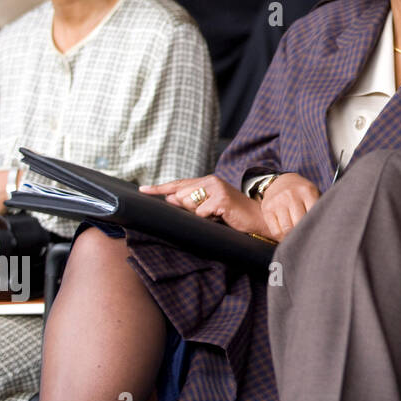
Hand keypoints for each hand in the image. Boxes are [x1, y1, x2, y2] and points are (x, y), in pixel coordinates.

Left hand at [140, 175, 266, 237]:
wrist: (258, 219)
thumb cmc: (234, 215)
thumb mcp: (210, 207)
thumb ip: (191, 202)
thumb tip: (170, 198)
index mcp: (208, 181)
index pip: (179, 184)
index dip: (160, 188)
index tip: (142, 190)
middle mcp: (211, 181)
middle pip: (181, 196)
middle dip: (187, 208)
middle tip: (209, 213)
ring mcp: (217, 189)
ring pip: (190, 204)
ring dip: (200, 214)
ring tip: (217, 215)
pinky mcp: (221, 200)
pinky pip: (201, 214)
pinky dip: (209, 219)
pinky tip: (222, 217)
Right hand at [258, 173, 319, 239]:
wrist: (282, 181)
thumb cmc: (303, 193)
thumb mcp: (313, 194)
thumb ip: (318, 208)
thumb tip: (321, 228)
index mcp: (307, 191)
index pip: (313, 215)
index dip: (315, 226)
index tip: (317, 231)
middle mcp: (291, 195)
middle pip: (299, 224)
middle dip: (303, 232)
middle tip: (306, 236)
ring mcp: (278, 202)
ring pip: (286, 229)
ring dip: (292, 236)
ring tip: (296, 236)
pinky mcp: (267, 209)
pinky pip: (275, 231)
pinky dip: (282, 237)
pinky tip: (286, 235)